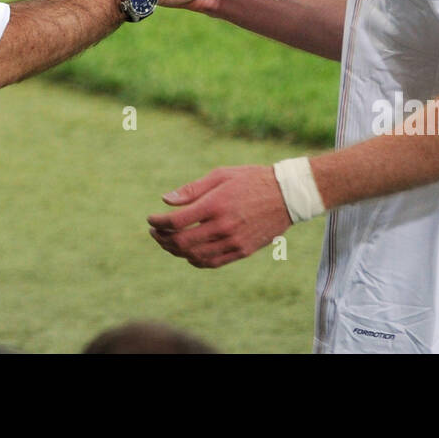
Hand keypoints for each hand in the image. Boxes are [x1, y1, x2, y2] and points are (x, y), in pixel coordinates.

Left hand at [146, 165, 291, 267]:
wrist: (287, 195)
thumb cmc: (251, 179)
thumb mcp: (221, 175)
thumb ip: (192, 189)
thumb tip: (165, 200)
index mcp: (215, 204)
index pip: (176, 221)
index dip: (158, 223)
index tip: (151, 219)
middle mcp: (223, 226)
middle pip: (182, 242)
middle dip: (162, 239)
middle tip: (155, 232)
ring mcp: (233, 241)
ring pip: (194, 255)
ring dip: (175, 251)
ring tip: (167, 242)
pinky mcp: (242, 251)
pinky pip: (212, 262)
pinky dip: (194, 260)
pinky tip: (188, 253)